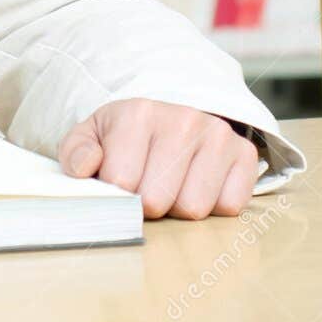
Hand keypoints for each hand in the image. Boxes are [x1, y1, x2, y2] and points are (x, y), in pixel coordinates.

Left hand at [58, 98, 260, 219]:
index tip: (118, 181)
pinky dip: (213, 205)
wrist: (170, 116)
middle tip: (146, 184)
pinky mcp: (244, 153)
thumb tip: (85, 168)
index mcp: (138, 113)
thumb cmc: (126, 135)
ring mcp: (217, 135)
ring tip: (171, 183)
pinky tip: (198, 183)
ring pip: (193, 208)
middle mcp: (182, 119)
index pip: (122, 183)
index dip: (117, 193)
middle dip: (146, 203)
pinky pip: (229, 206)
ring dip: (178, 207)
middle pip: (157, 200)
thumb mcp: (91, 135)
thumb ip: (76, 152)